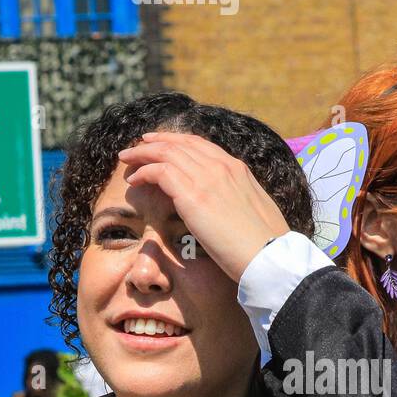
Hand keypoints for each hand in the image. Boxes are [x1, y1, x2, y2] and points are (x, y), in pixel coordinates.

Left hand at [117, 131, 289, 281]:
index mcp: (238, 169)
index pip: (200, 145)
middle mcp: (223, 167)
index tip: (160, 144)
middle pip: (181, 144)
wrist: (269, 255)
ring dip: (143, 154)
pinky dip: (144, 172)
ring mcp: (209, 178)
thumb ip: (233, 201)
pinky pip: (161, 172)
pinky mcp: (194, 196)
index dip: (177, 142)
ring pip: (167, 153)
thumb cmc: (263, 244)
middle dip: (155, 143)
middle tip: (136, 147)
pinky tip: (134, 180)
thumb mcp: (251, 212)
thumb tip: (220, 208)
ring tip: (126, 159)